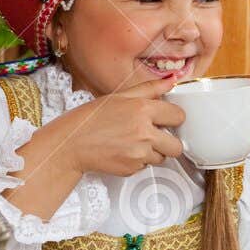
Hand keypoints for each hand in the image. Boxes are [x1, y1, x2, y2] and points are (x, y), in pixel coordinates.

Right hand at [35, 77, 185, 177]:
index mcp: (142, 109)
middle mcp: (144, 132)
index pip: (178, 116)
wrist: (71, 144)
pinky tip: (124, 151)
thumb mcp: (120, 96)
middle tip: (156, 135)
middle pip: (177, 145)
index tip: (167, 118)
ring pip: (162, 158)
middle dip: (170, 141)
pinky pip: (146, 166)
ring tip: (134, 142)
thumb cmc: (91, 119)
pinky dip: (138, 161)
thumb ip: (150, 88)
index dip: (173, 117)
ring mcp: (139, 153)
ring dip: (153, 152)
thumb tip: (172, 81)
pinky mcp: (132, 168)